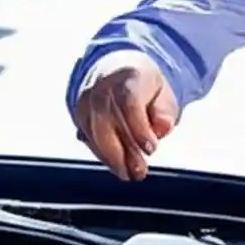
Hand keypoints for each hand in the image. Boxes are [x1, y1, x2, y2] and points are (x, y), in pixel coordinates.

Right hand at [73, 50, 179, 181]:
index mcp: (127, 76)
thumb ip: (165, 112)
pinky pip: (88, 137)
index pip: (129, 102)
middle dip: (122, 151)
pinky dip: (102, 154)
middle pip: (106, 120)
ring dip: (111, 158)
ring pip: (94, 131)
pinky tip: (116, 164)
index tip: (151, 149)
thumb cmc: (144, 87)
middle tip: (139, 172)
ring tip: (128, 174)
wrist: (117, 70)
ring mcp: (87, 99)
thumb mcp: (164, 94)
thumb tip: (162, 128)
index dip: (139, 128)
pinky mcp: (79, 113)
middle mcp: (102, 85)